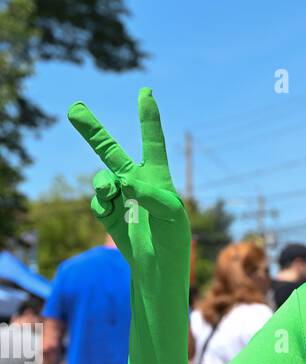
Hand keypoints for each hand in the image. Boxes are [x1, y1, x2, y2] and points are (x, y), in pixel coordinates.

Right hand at [67, 87, 190, 282]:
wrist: (158, 270)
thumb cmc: (173, 241)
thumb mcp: (171, 216)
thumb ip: (150, 194)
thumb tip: (123, 180)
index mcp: (158, 177)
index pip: (152, 143)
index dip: (148, 118)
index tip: (146, 92)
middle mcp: (137, 182)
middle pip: (111, 150)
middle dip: (92, 130)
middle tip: (75, 109)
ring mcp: (120, 197)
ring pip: (101, 178)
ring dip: (103, 183)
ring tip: (110, 191)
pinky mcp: (108, 213)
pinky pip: (98, 201)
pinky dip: (103, 205)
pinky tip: (113, 213)